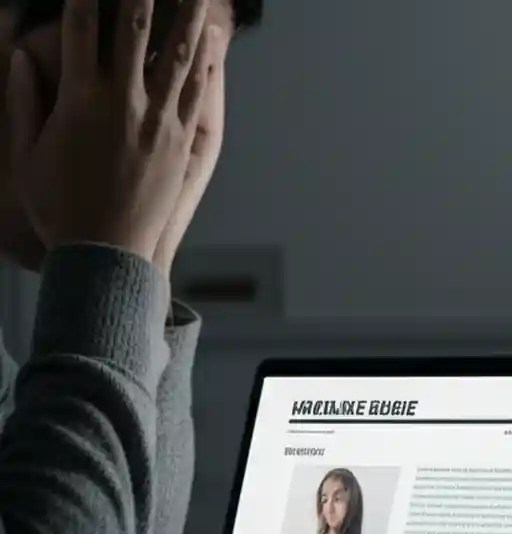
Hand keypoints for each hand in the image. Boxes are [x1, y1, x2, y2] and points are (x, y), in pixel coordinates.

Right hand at [7, 0, 221, 260]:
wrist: (108, 252)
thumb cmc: (59, 206)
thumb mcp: (26, 154)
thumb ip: (22, 100)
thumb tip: (23, 54)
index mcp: (79, 101)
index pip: (80, 29)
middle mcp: (123, 104)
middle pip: (135, 31)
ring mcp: (158, 122)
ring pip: (176, 56)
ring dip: (185, 15)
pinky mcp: (181, 141)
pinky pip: (195, 92)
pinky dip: (202, 61)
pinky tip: (208, 38)